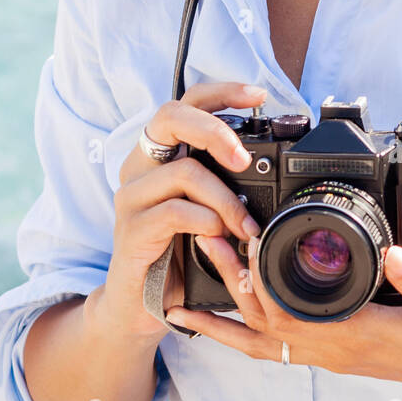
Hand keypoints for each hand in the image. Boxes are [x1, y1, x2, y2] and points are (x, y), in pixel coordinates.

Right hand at [98, 81, 267, 341]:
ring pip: (185, 170)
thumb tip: (271, 165)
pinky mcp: (131, 229)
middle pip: (171, 116)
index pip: (185, 104)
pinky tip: (216, 238)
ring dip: (225, 199)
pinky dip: (206, 222)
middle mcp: (139, 167)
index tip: (259, 96)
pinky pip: (175, 211)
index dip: (221, 93)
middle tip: (244, 160)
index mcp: (159, 155)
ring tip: (244, 226)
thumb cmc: (179, 254)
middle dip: (215, 129)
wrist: (141, 308)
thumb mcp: (207, 211)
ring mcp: (131, 196)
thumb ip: (225, 184)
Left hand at [167, 236, 401, 400]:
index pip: (295, 309)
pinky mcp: (340, 352)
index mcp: (362, 332)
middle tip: (204, 241)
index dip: (261, 278)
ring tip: (186, 300)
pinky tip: (230, 324)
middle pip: (266, 323)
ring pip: (266, 344)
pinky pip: (282, 350)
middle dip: (230, 283)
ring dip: (226, 320)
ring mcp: (336, 355)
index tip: (242, 239)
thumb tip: (393, 252)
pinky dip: (249, 338)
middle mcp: (340, 349)